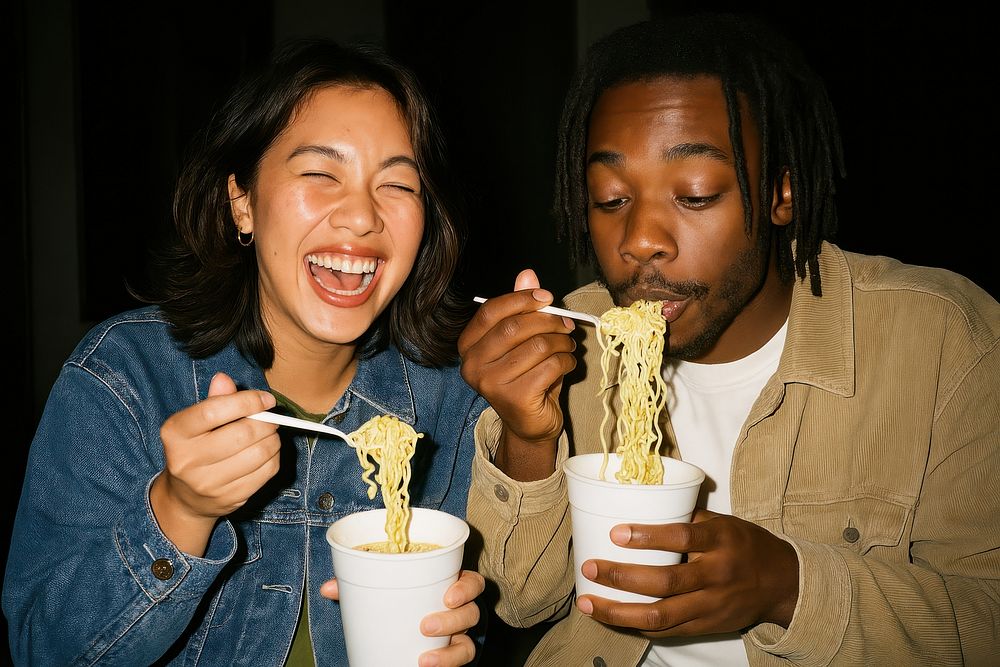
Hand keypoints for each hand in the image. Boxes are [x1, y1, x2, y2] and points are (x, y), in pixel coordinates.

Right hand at [150, 372, 279, 554]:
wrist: (186, 497)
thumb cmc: (196, 447)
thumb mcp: (196, 421)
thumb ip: (214, 400)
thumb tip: (224, 379)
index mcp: (175, 433)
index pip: (213, 411)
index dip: (246, 401)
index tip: (266, 399)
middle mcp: (186, 460)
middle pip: (241, 434)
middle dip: (266, 422)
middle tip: (272, 419)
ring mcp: (207, 483)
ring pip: (258, 454)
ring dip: (273, 440)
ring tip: (270, 435)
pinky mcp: (228, 499)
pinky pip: (265, 473)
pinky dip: (274, 458)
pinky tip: (267, 453)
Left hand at [321, 569, 485, 666]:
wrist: (402, 635)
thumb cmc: (397, 603)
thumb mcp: (382, 594)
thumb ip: (358, 588)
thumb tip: (328, 588)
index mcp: (448, 586)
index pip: (472, 582)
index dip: (467, 587)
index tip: (449, 594)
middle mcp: (459, 612)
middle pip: (472, 612)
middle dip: (453, 620)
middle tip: (426, 625)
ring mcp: (457, 637)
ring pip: (467, 643)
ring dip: (450, 653)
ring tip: (425, 659)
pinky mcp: (451, 656)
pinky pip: (459, 663)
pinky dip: (445, 666)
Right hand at [458, 269, 577, 478]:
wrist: (530, 424)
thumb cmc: (525, 376)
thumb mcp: (522, 339)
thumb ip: (521, 307)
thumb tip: (527, 274)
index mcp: (468, 346)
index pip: (491, 311)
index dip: (521, 299)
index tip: (546, 297)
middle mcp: (472, 365)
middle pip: (515, 327)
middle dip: (548, 321)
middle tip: (566, 324)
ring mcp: (491, 384)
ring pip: (537, 346)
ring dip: (561, 342)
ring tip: (567, 346)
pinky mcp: (514, 399)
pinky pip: (549, 366)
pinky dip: (566, 361)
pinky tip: (567, 364)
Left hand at [577, 509, 798, 635]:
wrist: (782, 583)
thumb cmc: (743, 545)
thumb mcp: (723, 522)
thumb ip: (687, 518)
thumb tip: (640, 504)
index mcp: (721, 541)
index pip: (682, 538)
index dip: (647, 536)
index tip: (615, 532)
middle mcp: (716, 575)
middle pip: (664, 582)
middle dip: (621, 577)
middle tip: (589, 568)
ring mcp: (710, 606)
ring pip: (659, 616)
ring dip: (618, 612)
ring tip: (587, 602)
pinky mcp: (705, 627)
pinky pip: (664, 631)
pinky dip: (634, 626)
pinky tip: (611, 617)